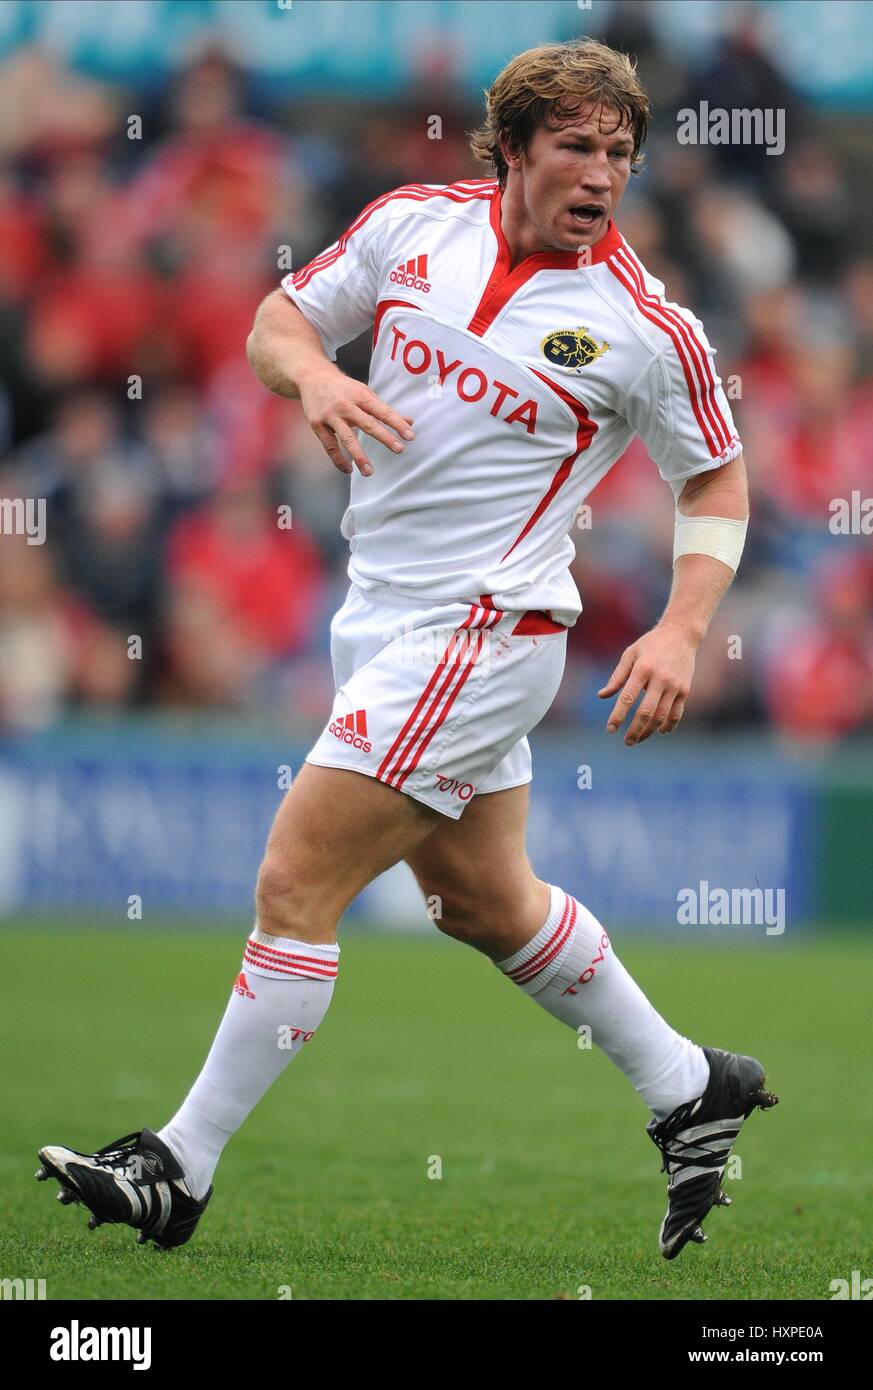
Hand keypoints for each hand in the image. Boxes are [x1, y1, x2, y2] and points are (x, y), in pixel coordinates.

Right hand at [298, 365, 413, 476]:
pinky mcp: (318, 425)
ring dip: (359, 456)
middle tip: (399, 450)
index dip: (397, 423)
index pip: (383, 411)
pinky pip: (330, 446)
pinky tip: (349, 470)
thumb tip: (410, 421)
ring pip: (347, 439)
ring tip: (369, 472)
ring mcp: (331, 416)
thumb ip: (384, 409)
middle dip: (384, 437)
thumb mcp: (364, 392)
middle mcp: (346, 406)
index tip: (410, 436)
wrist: (312, 376)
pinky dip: (339, 460)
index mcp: (361, 396)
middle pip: (368, 424)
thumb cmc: (343, 388)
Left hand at [598, 621, 697, 744]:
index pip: (628, 698)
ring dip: (649, 731)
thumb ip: (617, 677)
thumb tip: (602, 696)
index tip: (610, 729)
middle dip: (635, 730)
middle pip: (646, 712)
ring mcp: (674, 686)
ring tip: (639, 739)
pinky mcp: (685, 690)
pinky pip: (677, 713)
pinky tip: (659, 731)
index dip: (618, 716)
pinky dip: (668, 726)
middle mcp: (660, 679)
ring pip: (662, 716)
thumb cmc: (651, 644)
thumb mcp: (630, 654)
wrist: (681, 634)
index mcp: (643, 669)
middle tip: (627, 742)